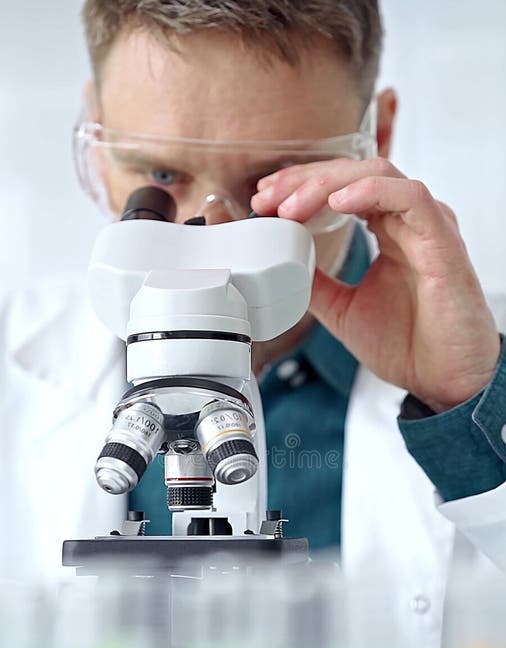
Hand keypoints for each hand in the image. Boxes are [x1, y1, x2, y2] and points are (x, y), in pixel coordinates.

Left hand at [251, 158, 499, 411]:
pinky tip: (339, 202)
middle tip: (266, 199)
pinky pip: (409, 197)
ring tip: (291, 205)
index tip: (262, 202)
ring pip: (377, 174)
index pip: (341, 188)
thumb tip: (283, 262)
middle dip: (303, 180)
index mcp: (388, 231)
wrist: (444, 381)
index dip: (299, 187)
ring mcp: (426, 226)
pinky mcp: (442, 240)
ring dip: (328, 184)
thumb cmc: (410, 347)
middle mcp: (407, 221)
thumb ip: (315, 282)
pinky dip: (371, 192)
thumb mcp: (343, 309)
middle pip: (352, 173)